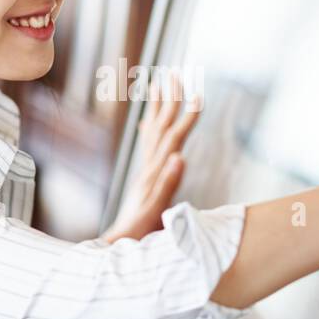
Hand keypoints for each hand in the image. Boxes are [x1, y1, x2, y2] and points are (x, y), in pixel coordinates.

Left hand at [99, 71, 201, 242]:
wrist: (121, 244)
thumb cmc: (140, 231)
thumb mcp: (156, 210)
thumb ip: (168, 184)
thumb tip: (179, 157)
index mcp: (157, 172)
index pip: (174, 137)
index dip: (187, 117)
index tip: (197, 95)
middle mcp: (150, 166)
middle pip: (162, 127)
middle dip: (170, 101)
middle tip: (174, 74)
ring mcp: (146, 170)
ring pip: (153, 131)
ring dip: (159, 107)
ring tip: (160, 84)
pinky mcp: (145, 177)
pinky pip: (148, 145)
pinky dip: (150, 128)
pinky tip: (148, 120)